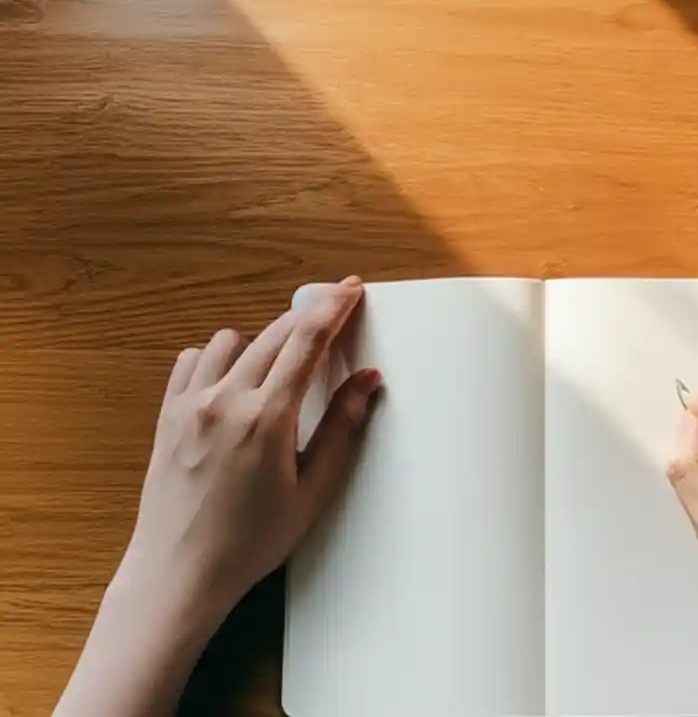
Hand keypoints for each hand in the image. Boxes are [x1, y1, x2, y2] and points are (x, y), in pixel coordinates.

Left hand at [118, 276, 380, 611]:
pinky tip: (234, 378)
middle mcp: (225, 400)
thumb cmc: (251, 541)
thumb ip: (341, 429)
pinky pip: (193, 360)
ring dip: (262, 340)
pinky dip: (218, 357)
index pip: (306, 341)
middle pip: (274, 332)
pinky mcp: (168, 415)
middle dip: (308, 315)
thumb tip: (367, 379)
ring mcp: (191, 404)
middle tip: (333, 310)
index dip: (333, 308)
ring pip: (232, 340)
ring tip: (282, 362)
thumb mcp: (312, 491)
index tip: (350, 288)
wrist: (180, 571)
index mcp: (267, 418)